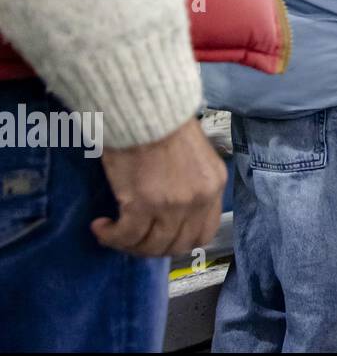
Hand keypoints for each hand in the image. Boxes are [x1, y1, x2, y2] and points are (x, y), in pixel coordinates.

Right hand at [92, 118, 226, 257]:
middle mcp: (199, 199)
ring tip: (113, 231)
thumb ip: (192, 184)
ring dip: (128, 244)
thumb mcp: (195, 155)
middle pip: (176, 245)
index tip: (159, 237)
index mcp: (215, 184)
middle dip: (151, 247)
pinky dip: (110, 236)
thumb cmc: (164, 124)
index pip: (204, 233)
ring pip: (150, 245)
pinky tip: (101, 225)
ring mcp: (172, 205)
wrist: (145, 108)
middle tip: (132, 237)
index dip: (179, 241)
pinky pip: (125, 236)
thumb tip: (175, 211)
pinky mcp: (142, 204)